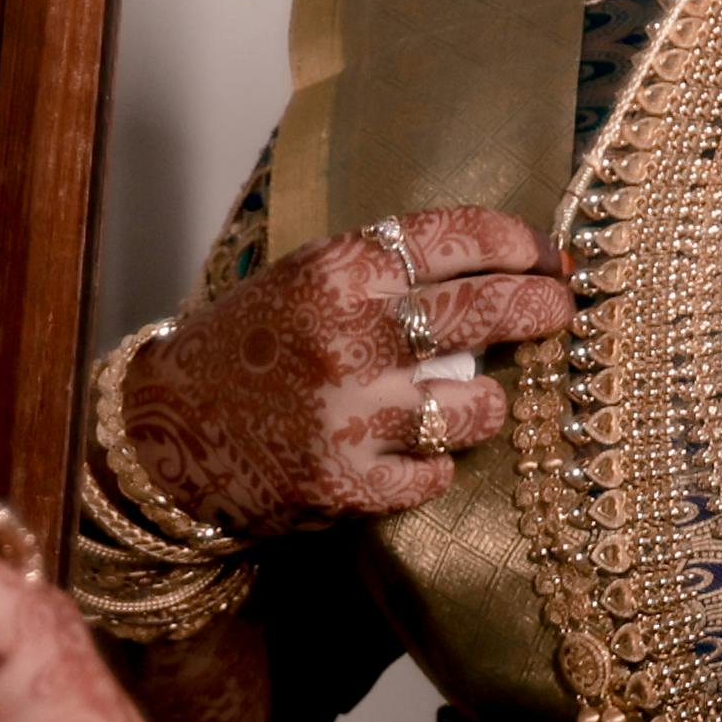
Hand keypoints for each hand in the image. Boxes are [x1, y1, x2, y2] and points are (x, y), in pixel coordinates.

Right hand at [114, 210, 570, 536]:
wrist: (163, 431)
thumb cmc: (246, 347)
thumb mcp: (306, 284)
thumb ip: (386, 278)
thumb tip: (497, 274)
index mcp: (338, 272)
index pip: (457, 238)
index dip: (518, 243)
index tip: (545, 254)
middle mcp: (350, 336)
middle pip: (486, 310)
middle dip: (540, 307)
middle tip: (558, 310)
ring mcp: (353, 414)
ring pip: (477, 405)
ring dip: (485, 404)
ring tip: (472, 402)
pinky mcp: (349, 483)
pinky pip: (436, 473)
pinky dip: (434, 465)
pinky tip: (413, 456)